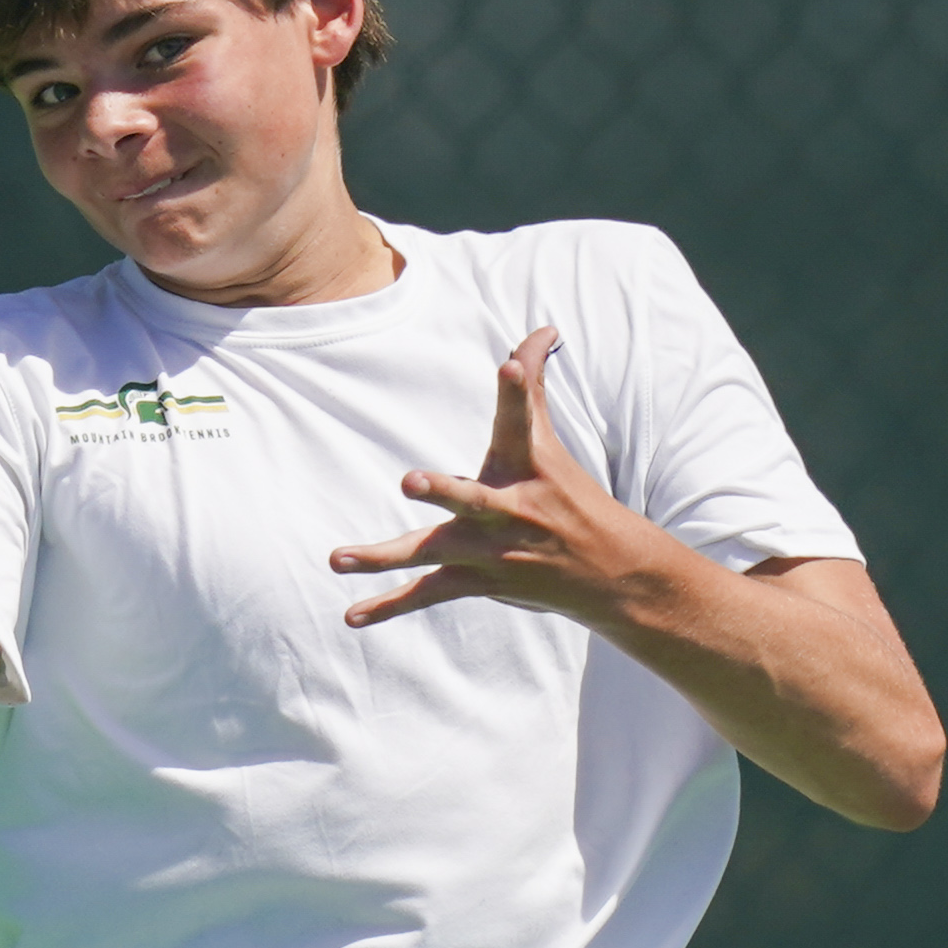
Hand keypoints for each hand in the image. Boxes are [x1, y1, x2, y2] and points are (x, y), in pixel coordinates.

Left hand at [327, 326, 683, 629]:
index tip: (511, 365)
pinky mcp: (478, 580)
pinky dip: (389, 607)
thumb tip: (541, 331)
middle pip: (471, 498)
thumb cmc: (570, 495)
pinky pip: (427, 594)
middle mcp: (508, 507)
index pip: (522, 419)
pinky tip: (350, 616)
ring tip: (338, 558)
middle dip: (442, 491)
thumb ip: (532, 386)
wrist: (609, 571)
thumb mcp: (551, 443)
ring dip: (387, 557)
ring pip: (434, 551)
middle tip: (408, 482)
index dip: (518, 390)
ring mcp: (490, 549)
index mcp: (527, 465)